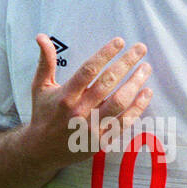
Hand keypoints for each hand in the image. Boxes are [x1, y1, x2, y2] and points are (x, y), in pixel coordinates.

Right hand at [28, 33, 151, 168]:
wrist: (42, 151)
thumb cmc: (43, 114)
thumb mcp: (40, 87)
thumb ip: (45, 62)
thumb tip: (41, 36)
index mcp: (65, 96)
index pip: (88, 70)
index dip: (105, 54)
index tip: (120, 41)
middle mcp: (79, 111)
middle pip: (108, 83)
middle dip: (126, 63)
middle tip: (140, 48)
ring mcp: (92, 127)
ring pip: (119, 102)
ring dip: (135, 83)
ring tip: (145, 68)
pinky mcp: (101, 140)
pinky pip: (124, 122)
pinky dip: (138, 107)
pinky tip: (146, 92)